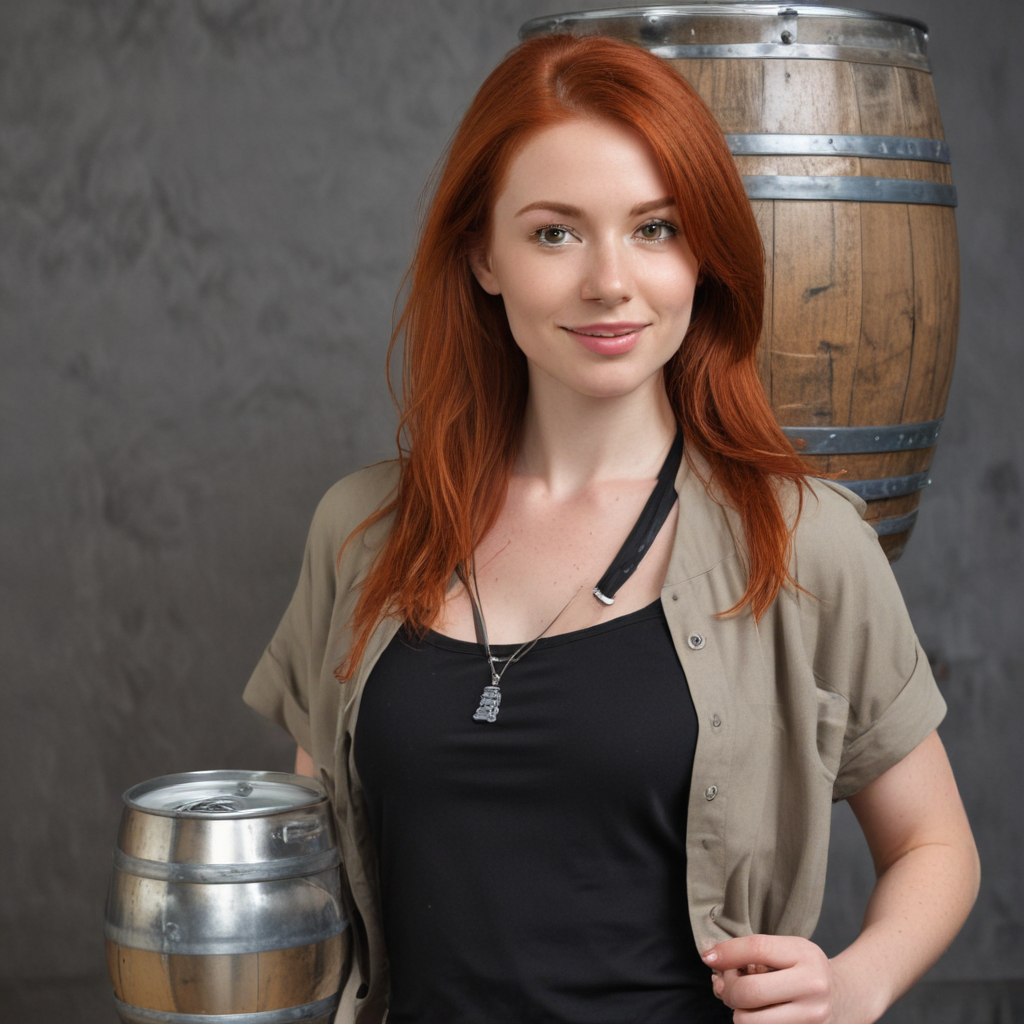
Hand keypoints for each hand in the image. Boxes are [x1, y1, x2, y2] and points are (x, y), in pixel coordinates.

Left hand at [702, 934, 834, 1022]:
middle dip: (729, 989)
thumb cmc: (802, 969)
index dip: (726, 952)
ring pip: (749, 1021)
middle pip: (749, 991)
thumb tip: (711, 960)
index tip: (708, 957)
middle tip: (728, 984)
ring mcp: (812, 1018)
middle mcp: (814, 987)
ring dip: (739, 1011)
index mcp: (805, 954)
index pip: (756, 948)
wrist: (841, 997)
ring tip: (746, 1002)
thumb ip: (750, 953)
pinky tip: (757, 1012)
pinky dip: (751, 1021)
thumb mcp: (785, 949)